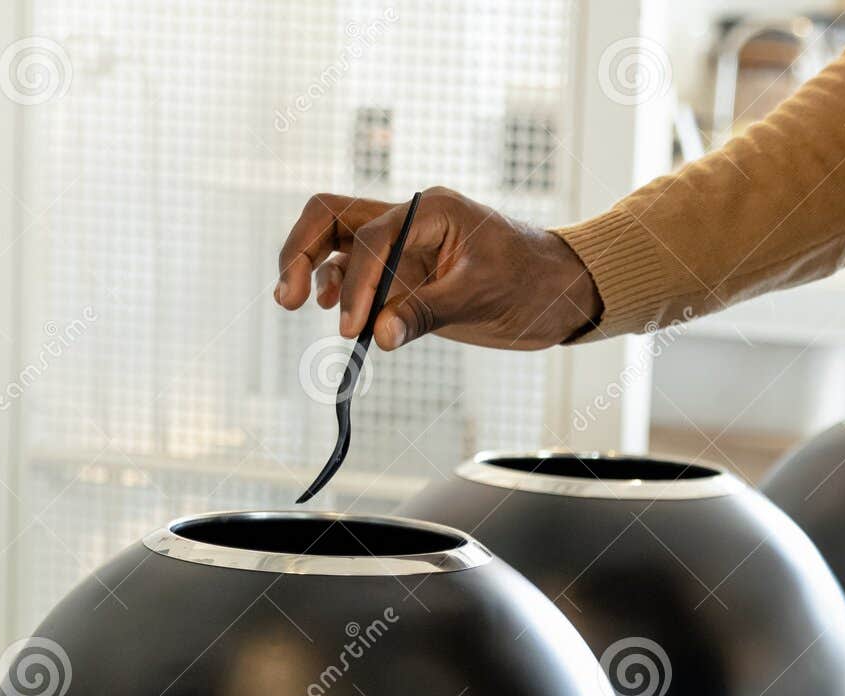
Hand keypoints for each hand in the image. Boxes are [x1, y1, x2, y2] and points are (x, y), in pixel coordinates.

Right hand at [275, 187, 600, 350]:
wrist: (557, 292)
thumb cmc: (530, 283)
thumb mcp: (481, 298)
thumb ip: (425, 313)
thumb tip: (377, 336)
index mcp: (429, 210)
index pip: (371, 238)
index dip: (357, 284)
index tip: (353, 329)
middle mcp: (407, 219)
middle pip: (331, 217)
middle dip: (301, 250)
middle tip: (287, 296)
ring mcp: (401, 246)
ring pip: (335, 242)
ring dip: (310, 267)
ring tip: (294, 303)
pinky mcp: (402, 274)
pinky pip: (354, 272)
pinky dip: (337, 289)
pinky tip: (333, 311)